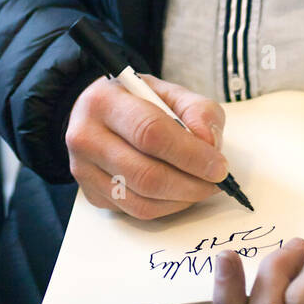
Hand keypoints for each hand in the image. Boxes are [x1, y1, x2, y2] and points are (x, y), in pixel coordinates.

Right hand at [66, 73, 227, 218]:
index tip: (219, 165)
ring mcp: (84, 170)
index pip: (151, 133)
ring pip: (140, 200)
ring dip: (181, 200)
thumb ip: (198, 111)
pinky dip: (166, 207)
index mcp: (104, 102)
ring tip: (202, 187)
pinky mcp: (91, 195)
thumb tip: (209, 144)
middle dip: (190, 183)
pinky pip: (135, 211)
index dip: (190, 154)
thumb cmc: (139, 101)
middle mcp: (85, 137)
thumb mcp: (171, 92)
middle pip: (145, 174)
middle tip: (216, 182)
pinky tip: (180, 193)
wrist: (100, 113)